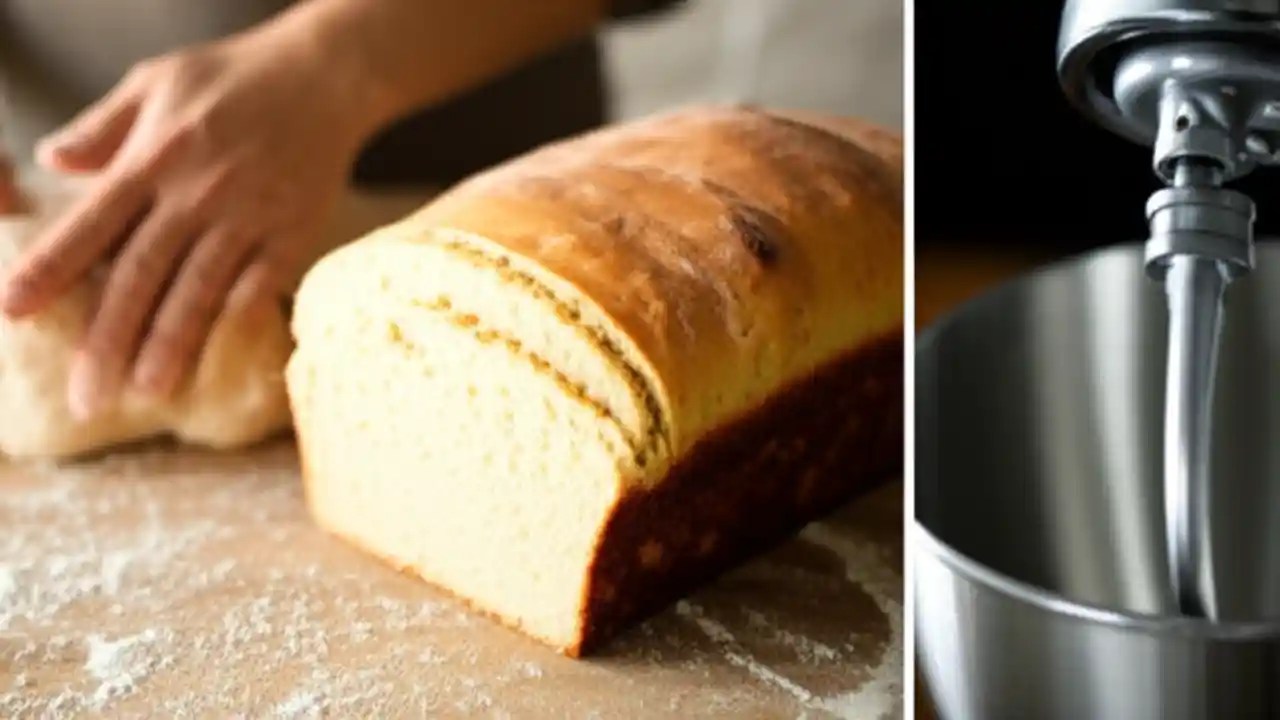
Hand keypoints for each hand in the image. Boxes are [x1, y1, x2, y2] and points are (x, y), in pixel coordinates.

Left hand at [0, 29, 371, 417]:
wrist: (325, 75)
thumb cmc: (232, 77)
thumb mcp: (155, 81)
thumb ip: (102, 127)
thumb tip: (52, 162)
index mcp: (153, 156)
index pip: (90, 223)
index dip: (51, 268)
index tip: (14, 310)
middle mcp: (197, 191)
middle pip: (141, 274)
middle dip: (108, 338)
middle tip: (87, 396)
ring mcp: (248, 216)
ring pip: (199, 291)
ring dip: (170, 345)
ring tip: (146, 394)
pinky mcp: (292, 232)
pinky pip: (259, 287)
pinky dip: (234, 323)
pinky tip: (215, 361)